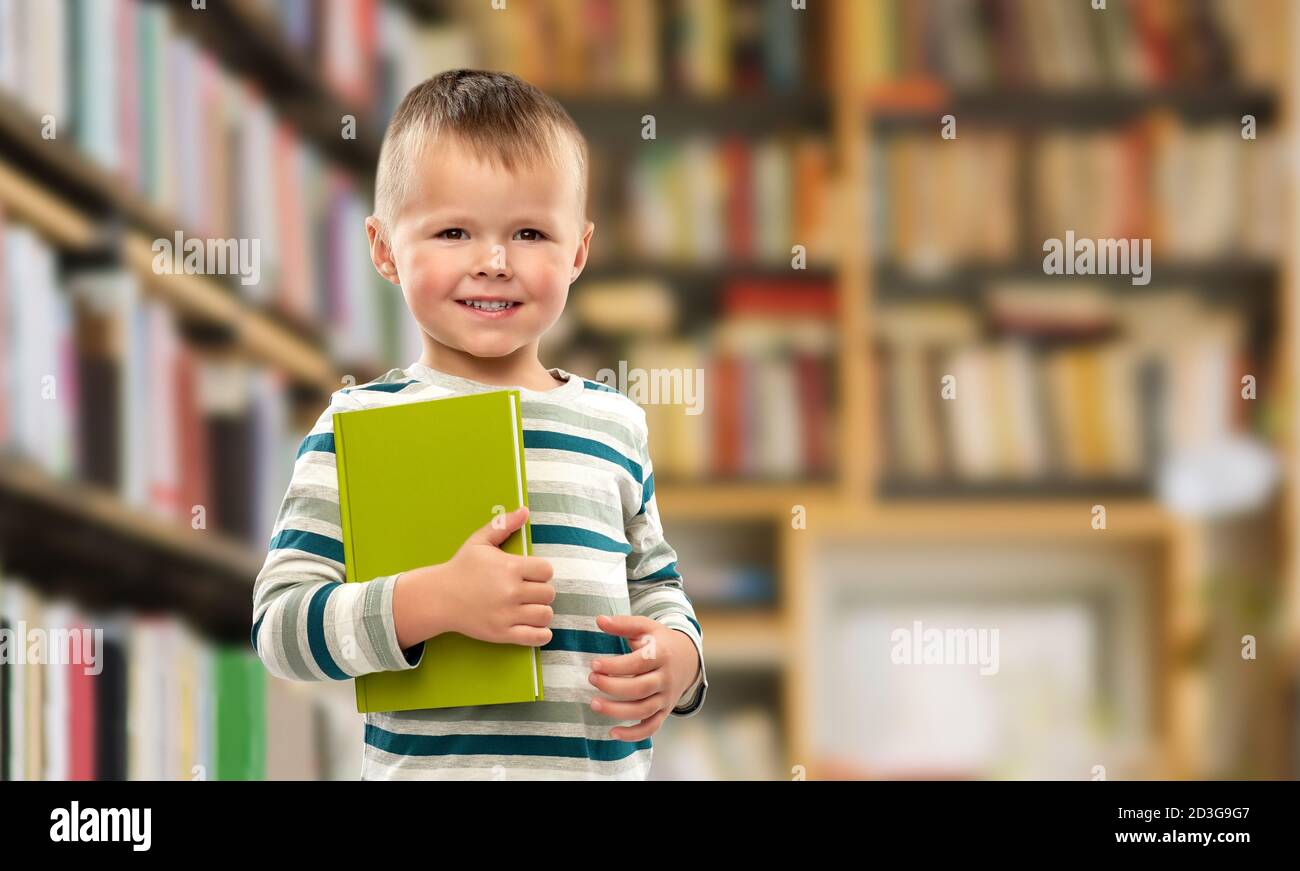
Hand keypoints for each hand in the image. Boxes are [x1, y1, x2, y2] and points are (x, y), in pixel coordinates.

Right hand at [433, 506, 555, 645]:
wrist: (438, 597)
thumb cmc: (461, 567)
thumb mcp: (479, 541)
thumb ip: (503, 525)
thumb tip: (525, 510)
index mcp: (509, 567)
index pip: (547, 571)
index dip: (542, 572)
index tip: (531, 575)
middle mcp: (510, 592)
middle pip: (548, 593)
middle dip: (541, 592)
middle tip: (528, 592)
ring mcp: (506, 615)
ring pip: (545, 615)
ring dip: (541, 611)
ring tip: (530, 607)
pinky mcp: (502, 634)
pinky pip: (536, 637)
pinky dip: (542, 634)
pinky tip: (536, 626)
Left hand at [587, 615, 701, 740]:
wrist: (688, 658)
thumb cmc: (660, 641)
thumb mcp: (646, 627)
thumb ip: (623, 624)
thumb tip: (599, 620)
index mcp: (662, 654)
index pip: (638, 663)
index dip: (615, 665)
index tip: (593, 664)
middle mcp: (666, 678)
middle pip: (639, 688)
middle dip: (613, 686)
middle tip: (591, 680)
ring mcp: (666, 697)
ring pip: (643, 710)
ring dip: (617, 711)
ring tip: (594, 704)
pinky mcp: (664, 711)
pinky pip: (651, 727)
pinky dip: (634, 734)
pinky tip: (613, 732)